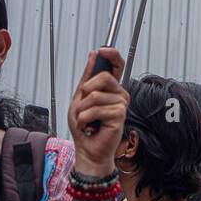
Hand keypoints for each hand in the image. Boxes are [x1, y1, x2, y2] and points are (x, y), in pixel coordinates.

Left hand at [67, 48, 127, 176]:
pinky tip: (89, 126)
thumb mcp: (79, 98)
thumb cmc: (85, 128)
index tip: (104, 50)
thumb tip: (93, 54)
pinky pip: (96, 109)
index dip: (112, 54)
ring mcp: (121, 104)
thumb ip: (87, 77)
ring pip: (95, 95)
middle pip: (104, 77)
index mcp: (110, 88)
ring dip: (82, 110)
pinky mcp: (120, 115)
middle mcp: (119, 94)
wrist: (88, 150)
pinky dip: (85, 118)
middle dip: (86, 91)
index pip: (116, 66)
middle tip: (84, 106)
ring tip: (86, 120)